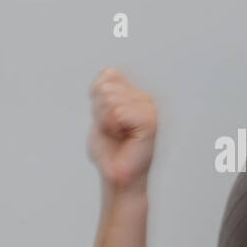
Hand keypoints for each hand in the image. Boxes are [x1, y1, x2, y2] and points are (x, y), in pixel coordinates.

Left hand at [86, 67, 155, 193]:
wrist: (117, 176)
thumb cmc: (109, 151)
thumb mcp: (98, 116)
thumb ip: (101, 91)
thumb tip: (110, 71)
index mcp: (133, 94)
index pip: (107, 75)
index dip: (97, 99)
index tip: (106, 120)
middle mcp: (144, 97)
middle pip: (106, 88)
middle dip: (100, 113)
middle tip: (112, 131)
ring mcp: (149, 107)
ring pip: (110, 100)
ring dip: (106, 122)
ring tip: (118, 135)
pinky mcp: (150, 120)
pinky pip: (119, 112)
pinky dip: (113, 127)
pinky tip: (124, 137)